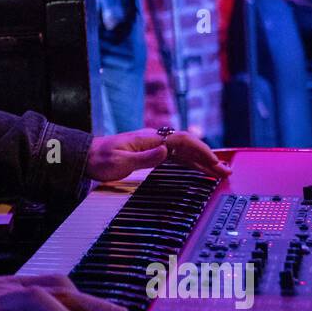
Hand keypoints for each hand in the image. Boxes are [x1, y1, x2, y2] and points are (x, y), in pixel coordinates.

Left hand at [85, 128, 230, 181]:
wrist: (86, 157)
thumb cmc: (100, 160)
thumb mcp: (120, 162)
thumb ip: (144, 158)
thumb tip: (166, 151)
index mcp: (149, 139)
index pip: (182, 141)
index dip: (201, 151)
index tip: (215, 163)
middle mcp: (154, 139)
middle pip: (187, 145)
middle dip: (208, 157)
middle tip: (225, 171)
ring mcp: (153, 145)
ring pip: (183, 151)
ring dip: (201, 161)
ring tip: (218, 172)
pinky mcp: (150, 153)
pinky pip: (176, 156)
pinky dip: (190, 162)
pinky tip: (199, 169)